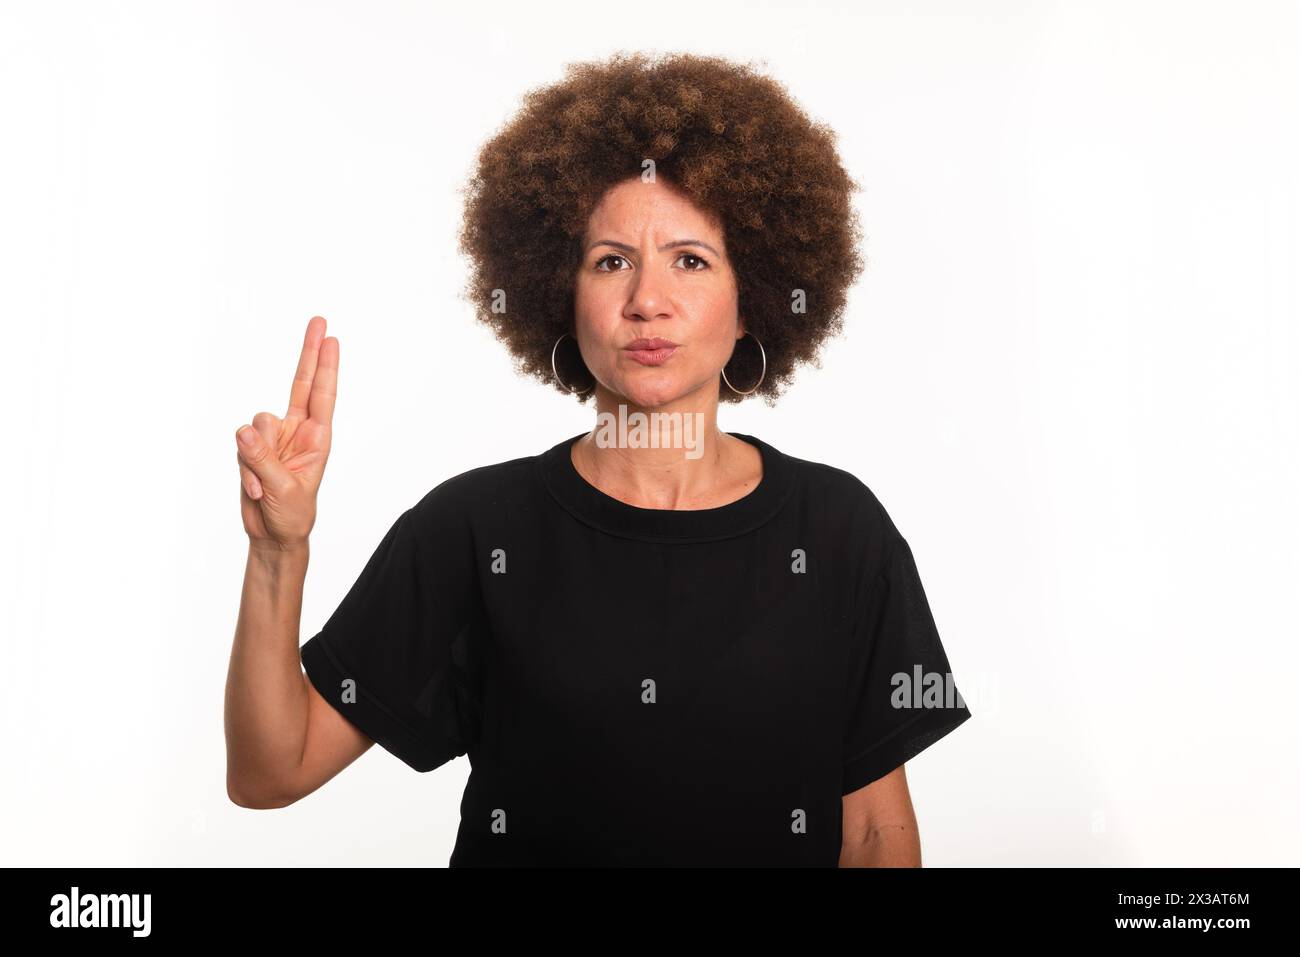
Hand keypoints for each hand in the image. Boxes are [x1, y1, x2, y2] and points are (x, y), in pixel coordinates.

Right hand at [235, 316, 337, 549]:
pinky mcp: (252, 448)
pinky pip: (241, 444)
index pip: (322, 395)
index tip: (331, 338)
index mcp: (317, 438)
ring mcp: (273, 438)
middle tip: (319, 321)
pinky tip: (255, 489)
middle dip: (309, 353)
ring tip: (264, 485)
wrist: (272, 536)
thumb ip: (263, 458)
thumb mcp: (283, 488)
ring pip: (257, 423)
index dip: (326, 367)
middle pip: (300, 384)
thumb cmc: (292, 514)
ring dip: (256, 458)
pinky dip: (245, 469)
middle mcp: (297, 432)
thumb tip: (245, 429)